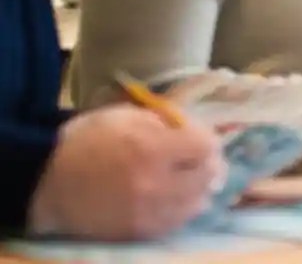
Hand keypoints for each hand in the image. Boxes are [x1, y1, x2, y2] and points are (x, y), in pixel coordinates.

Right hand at [28, 105, 223, 239]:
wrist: (46, 181)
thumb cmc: (87, 141)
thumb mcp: (127, 116)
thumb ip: (164, 123)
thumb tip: (193, 132)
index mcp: (153, 149)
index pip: (206, 147)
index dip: (209, 140)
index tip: (202, 139)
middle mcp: (156, 184)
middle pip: (208, 177)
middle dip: (209, 165)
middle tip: (203, 160)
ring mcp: (149, 212)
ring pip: (197, 203)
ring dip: (199, 189)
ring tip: (190, 180)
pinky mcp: (139, 232)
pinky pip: (177, 223)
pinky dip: (182, 209)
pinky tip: (175, 199)